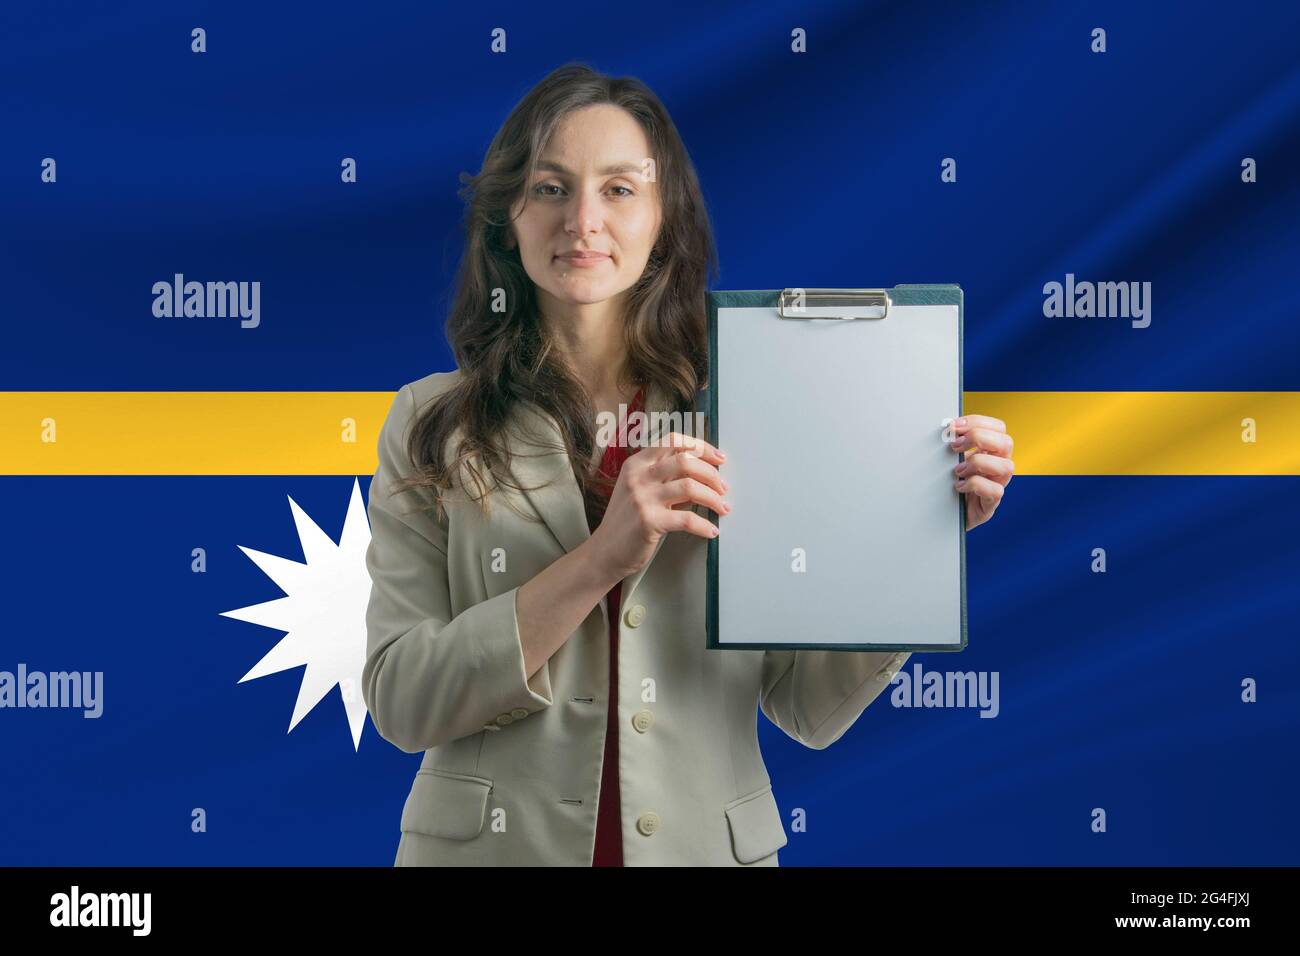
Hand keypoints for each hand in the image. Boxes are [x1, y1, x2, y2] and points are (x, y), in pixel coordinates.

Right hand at [587, 431, 727, 580]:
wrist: (604, 552)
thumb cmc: (626, 522)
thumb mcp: (640, 490)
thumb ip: (666, 479)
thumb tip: (703, 475)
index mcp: (636, 464)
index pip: (673, 441)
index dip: (701, 446)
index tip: (719, 459)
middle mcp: (638, 476)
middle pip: (686, 461)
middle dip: (712, 474)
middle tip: (723, 488)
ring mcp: (642, 498)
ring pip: (690, 487)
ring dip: (714, 498)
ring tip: (723, 508)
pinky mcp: (648, 521)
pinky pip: (687, 519)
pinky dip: (705, 525)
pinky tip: (711, 531)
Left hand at [949, 415, 1013, 530]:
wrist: (942, 516)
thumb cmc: (947, 485)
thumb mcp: (949, 460)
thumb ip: (953, 445)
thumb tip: (945, 428)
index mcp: (990, 451)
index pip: (998, 428)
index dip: (978, 422)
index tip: (954, 426)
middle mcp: (997, 466)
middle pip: (1006, 442)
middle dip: (979, 437)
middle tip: (955, 445)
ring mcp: (997, 485)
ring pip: (1006, 466)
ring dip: (978, 463)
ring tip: (958, 470)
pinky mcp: (990, 504)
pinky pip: (995, 491)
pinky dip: (975, 485)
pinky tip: (959, 486)